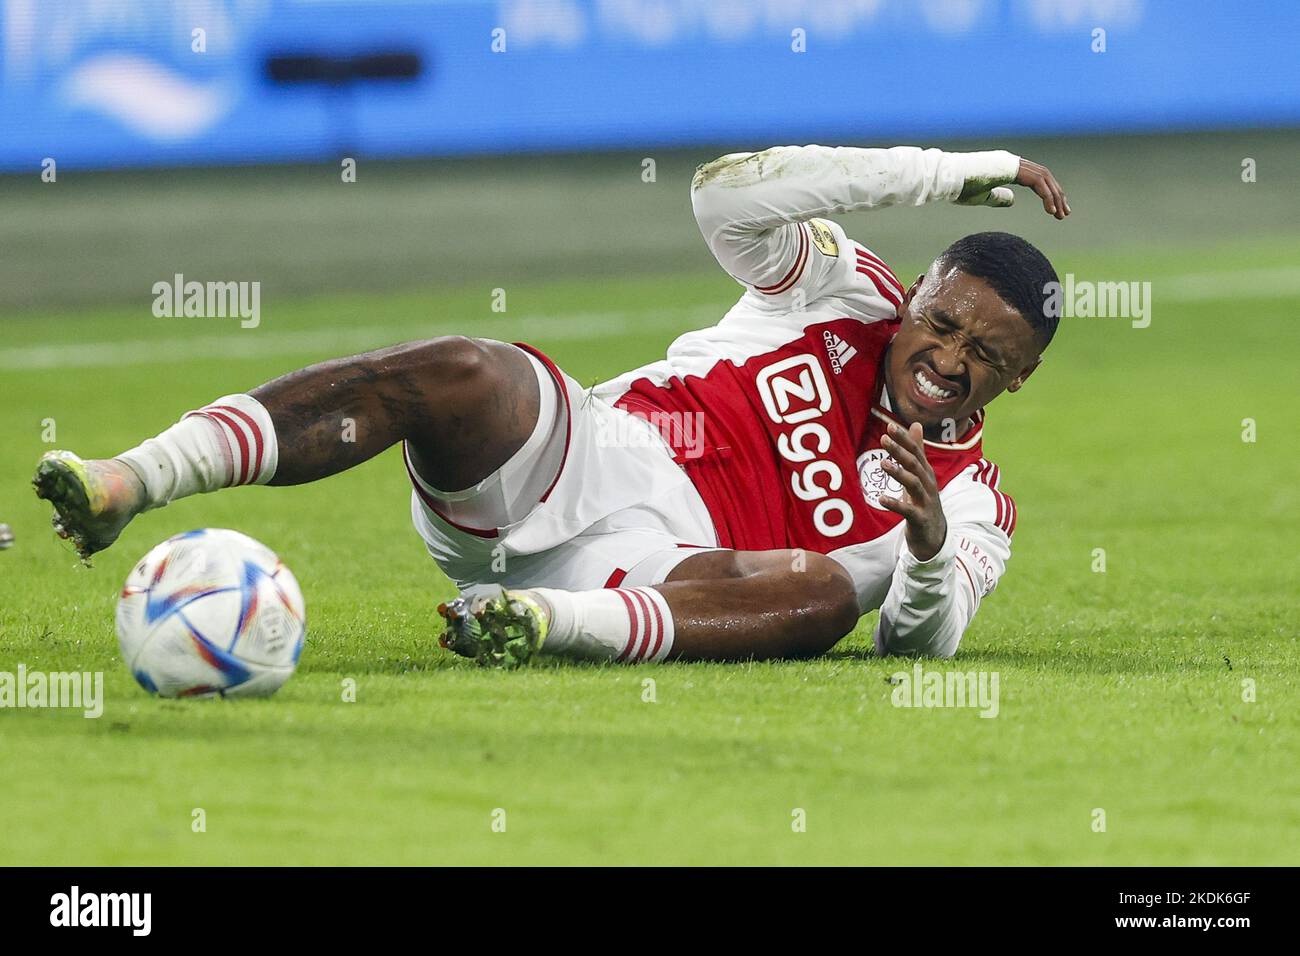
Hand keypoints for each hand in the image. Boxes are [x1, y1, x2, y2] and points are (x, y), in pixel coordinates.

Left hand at [878, 422, 947, 560]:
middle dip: (900, 451)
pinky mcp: (920, 519)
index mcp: (926, 473)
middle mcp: (928, 484)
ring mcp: (926, 502)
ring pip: (914, 484)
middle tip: (884, 439)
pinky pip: (908, 510)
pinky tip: (881, 498)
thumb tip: (916, 424)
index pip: (916, 452)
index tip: (890, 426)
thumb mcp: (921, 475)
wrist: (935, 536)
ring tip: (882, 464)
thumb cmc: (924, 502)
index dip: (904, 439)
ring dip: (898, 473)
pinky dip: (895, 504)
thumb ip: (917, 451)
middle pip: (915, 464)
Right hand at [954, 156, 1070, 220]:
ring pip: (1044, 178)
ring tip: (1060, 214)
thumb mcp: (982, 197)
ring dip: (1055, 196)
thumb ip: (998, 197)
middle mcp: (1013, 162)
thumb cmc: (960, 188)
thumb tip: (1012, 200)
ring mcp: (1013, 163)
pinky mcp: (1012, 168)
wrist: (948, 179)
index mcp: (1007, 167)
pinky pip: (1037, 181)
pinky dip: (1046, 196)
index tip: (1054, 210)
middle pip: (1044, 177)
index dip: (1047, 194)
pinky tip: (1050, 210)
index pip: (1035, 179)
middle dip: (1056, 195)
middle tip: (1064, 214)